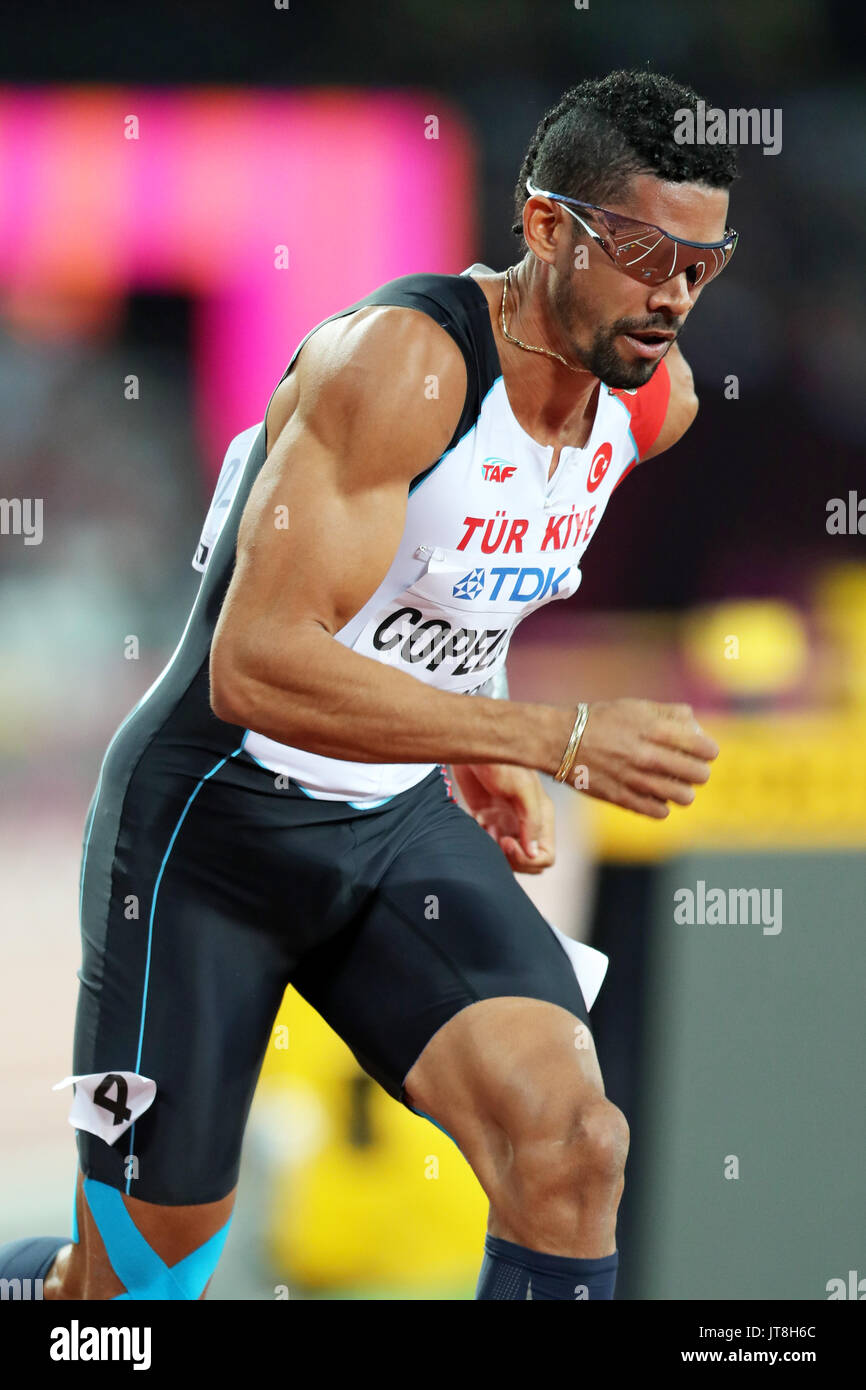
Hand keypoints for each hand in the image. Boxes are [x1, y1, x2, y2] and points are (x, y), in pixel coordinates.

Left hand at [451, 762, 554, 873]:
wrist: (474, 742)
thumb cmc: (501, 760)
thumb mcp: (522, 788)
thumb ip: (531, 820)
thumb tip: (532, 853)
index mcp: (542, 816)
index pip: (545, 856)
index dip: (527, 859)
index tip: (506, 842)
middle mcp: (526, 822)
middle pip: (527, 861)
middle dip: (512, 859)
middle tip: (495, 840)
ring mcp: (506, 821)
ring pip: (506, 855)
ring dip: (494, 852)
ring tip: (484, 831)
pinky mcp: (486, 817)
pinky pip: (487, 842)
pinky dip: (481, 841)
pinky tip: (475, 824)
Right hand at [570, 699, 718, 818]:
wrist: (562, 740)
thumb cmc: (602, 721)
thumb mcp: (637, 707)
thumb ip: (670, 714)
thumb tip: (696, 729)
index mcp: (655, 730)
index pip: (704, 749)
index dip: (708, 751)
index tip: (702, 752)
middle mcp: (649, 756)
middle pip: (699, 775)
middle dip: (699, 772)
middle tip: (688, 770)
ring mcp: (636, 780)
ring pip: (684, 797)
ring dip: (683, 792)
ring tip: (673, 785)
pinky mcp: (623, 799)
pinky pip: (660, 812)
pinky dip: (663, 806)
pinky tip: (655, 796)